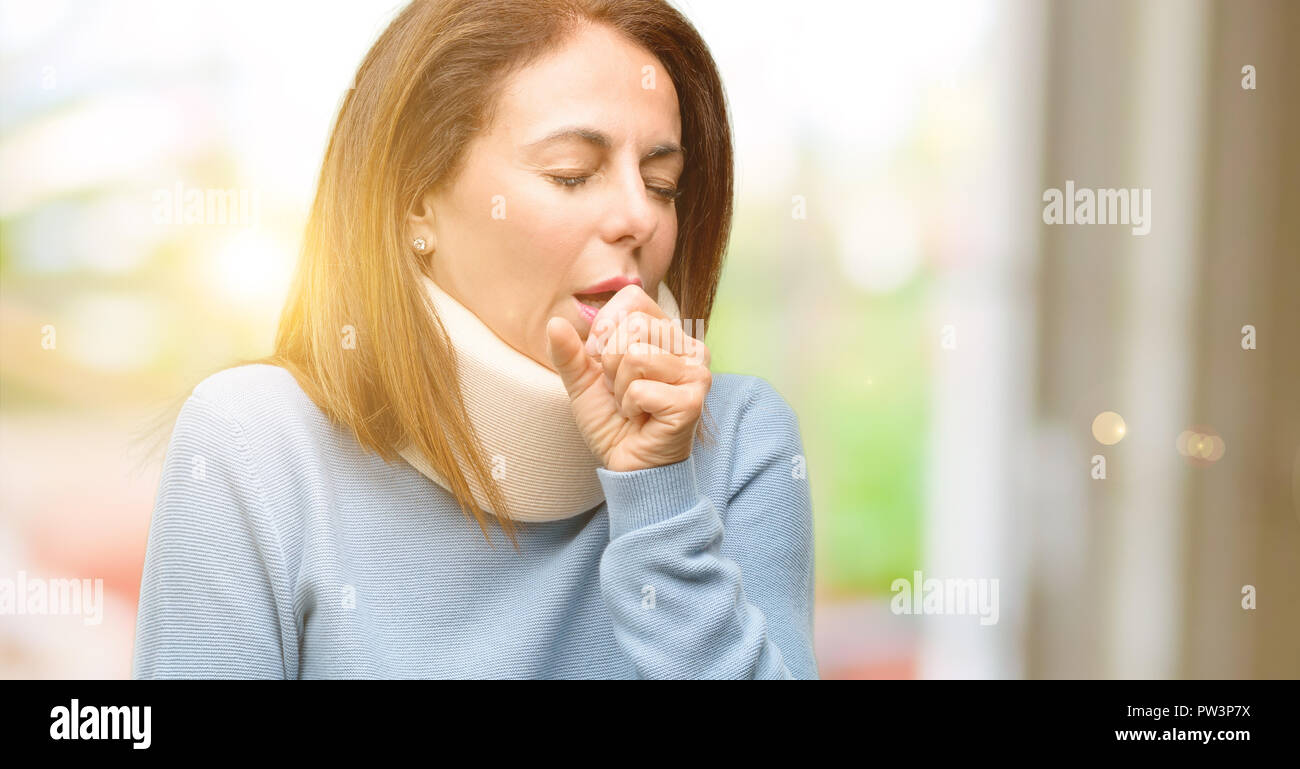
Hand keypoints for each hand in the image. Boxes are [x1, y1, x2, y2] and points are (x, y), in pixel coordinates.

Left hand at [546, 284, 711, 471]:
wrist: (629, 465)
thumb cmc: (614, 422)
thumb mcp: (583, 381)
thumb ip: (569, 352)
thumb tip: (554, 323)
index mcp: (666, 332)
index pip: (632, 299)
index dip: (606, 329)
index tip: (606, 363)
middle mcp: (689, 347)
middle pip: (633, 325)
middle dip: (611, 363)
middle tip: (622, 390)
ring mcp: (696, 372)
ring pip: (636, 355)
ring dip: (621, 389)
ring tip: (632, 405)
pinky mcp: (692, 400)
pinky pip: (641, 388)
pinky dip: (631, 407)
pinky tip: (642, 418)